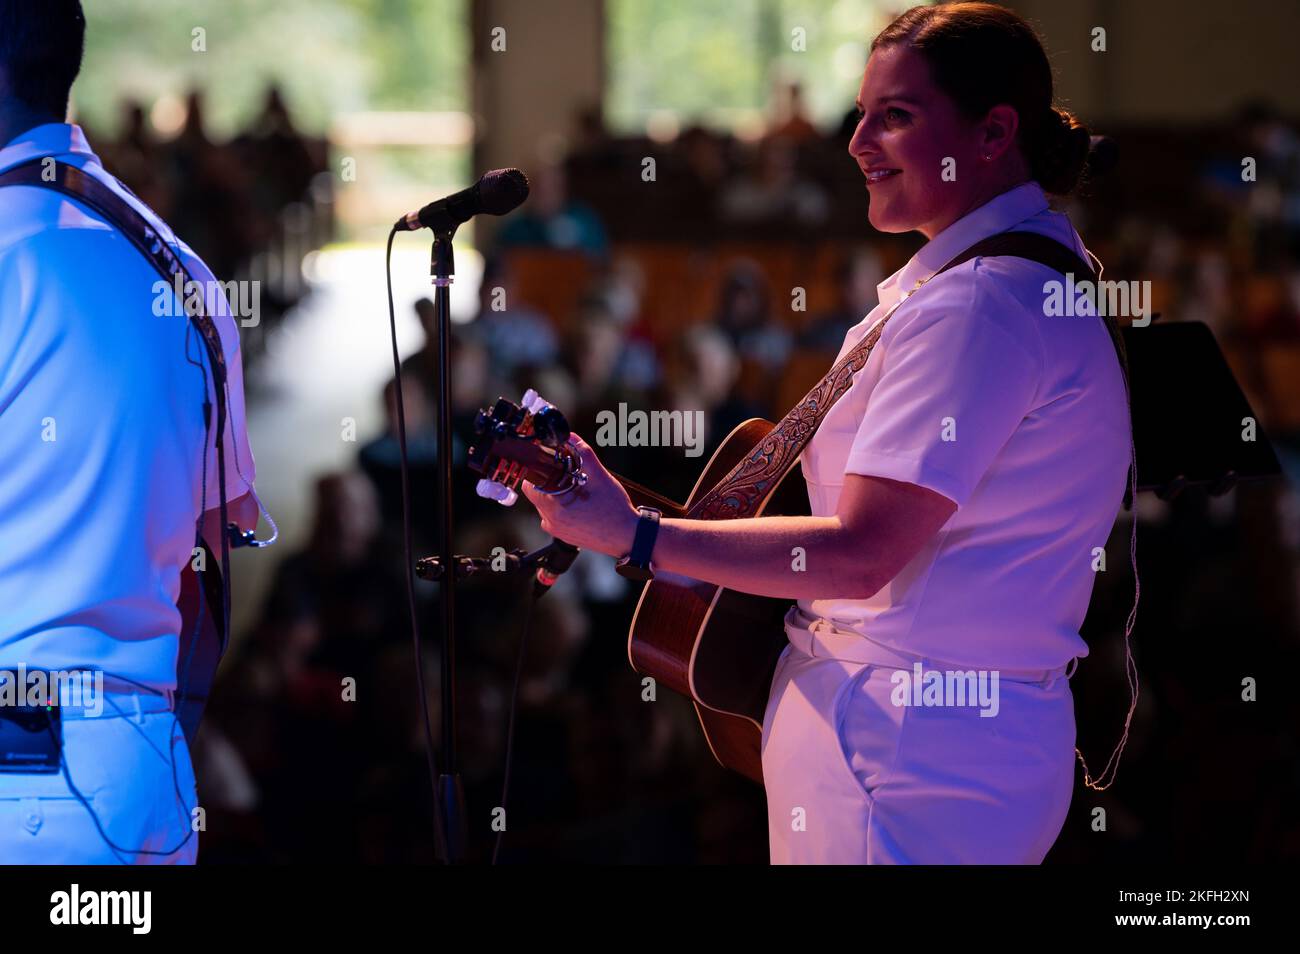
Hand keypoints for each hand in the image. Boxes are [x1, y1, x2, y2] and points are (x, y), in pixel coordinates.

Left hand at [520, 433, 638, 557]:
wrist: (628, 536)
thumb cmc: (615, 510)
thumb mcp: (599, 476)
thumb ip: (582, 453)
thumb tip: (570, 437)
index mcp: (554, 508)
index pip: (530, 484)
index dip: (539, 470)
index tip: (551, 465)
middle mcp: (551, 522)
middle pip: (538, 493)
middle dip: (551, 481)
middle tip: (570, 476)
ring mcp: (557, 531)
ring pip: (546, 504)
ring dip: (557, 494)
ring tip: (579, 492)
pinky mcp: (564, 536)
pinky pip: (555, 516)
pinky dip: (563, 507)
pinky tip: (581, 505)